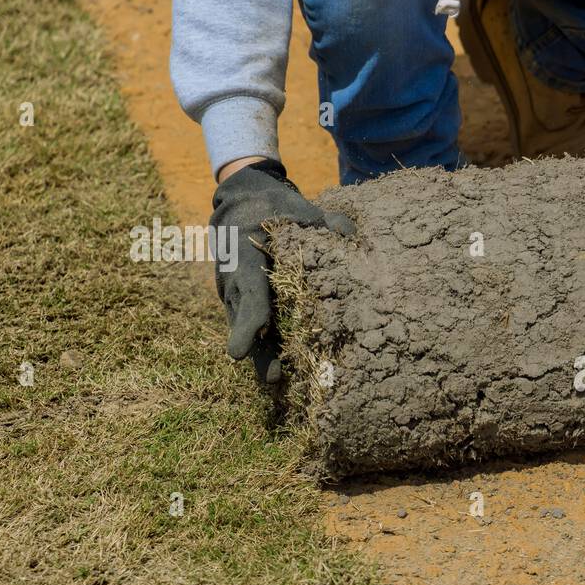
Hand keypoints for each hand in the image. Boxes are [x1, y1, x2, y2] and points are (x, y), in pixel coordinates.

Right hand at [209, 159, 354, 385]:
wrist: (240, 203)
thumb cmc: (273, 207)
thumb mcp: (297, 207)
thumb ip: (325, 221)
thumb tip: (350, 234)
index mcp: (243, 255)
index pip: (248, 290)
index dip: (251, 318)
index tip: (249, 341)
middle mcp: (235, 280)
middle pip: (245, 320)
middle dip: (259, 350)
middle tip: (273, 378)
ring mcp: (236, 294)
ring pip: (247, 328)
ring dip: (262, 355)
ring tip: (277, 381)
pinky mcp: (243, 302)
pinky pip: (252, 326)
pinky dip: (264, 345)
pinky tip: (281, 369)